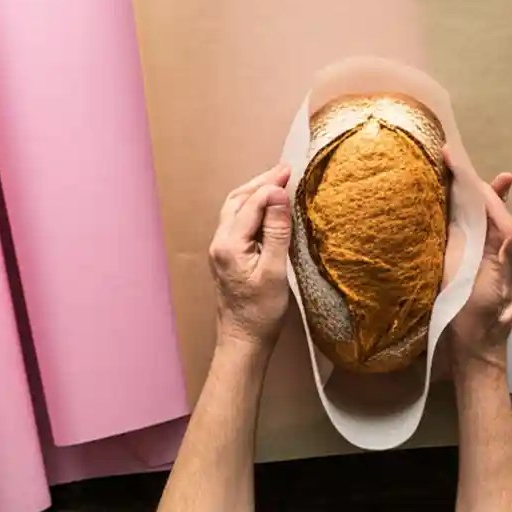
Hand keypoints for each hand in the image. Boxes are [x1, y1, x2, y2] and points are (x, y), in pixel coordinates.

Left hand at [207, 163, 293, 347]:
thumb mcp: (275, 272)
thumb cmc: (261, 312)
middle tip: (285, 170)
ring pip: (235, 209)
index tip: (292, 172)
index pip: (251, 204)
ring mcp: (221, 249)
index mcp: (229, 244)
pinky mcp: (227, 256)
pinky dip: (252, 207)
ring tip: (277, 181)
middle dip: (260, 182)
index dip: (271, 187)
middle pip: (237, 200)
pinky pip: (237, 221)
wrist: (243, 341)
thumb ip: (277, 232)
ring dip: (255, 192)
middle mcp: (219, 242)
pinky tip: (268, 208)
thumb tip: (278, 195)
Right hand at [449, 170, 511, 375]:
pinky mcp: (457, 266)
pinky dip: (449, 214)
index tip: (454, 157)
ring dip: (460, 192)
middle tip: (450, 154)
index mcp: (503, 244)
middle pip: (480, 203)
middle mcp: (489, 244)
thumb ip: (507, 261)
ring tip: (450, 167)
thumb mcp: (499, 291)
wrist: (472, 352)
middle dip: (469, 179)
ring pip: (468, 215)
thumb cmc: (486, 322)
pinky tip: (440, 203)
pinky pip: (454, 232)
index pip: (489, 202)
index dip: (474, 179)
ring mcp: (473, 254)